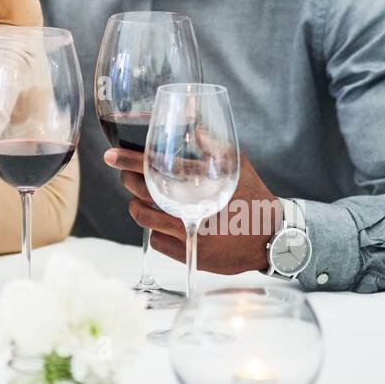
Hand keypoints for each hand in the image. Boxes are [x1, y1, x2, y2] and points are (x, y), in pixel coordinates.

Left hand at [103, 145, 280, 274]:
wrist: (273, 238)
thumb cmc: (253, 196)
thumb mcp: (238, 166)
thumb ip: (214, 146)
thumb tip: (192, 128)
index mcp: (204, 183)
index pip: (158, 168)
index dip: (130, 160)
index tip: (111, 156)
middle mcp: (195, 210)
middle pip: (144, 193)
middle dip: (129, 181)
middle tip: (126, 175)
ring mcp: (191, 234)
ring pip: (146, 218)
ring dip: (138, 206)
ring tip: (140, 199)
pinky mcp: (191, 255)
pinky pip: (157, 241)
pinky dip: (155, 230)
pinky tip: (162, 222)